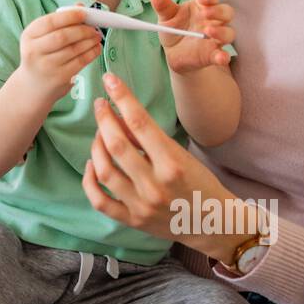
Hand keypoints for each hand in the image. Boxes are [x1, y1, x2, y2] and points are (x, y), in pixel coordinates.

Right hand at [16, 3, 102, 104]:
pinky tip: (96, 48)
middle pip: (63, 36)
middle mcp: (34, 51)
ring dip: (90, 41)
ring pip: (74, 49)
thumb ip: (60, 21)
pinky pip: (80, 62)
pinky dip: (92, 53)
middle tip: (94, 27)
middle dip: (83, 30)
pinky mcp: (59, 78)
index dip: (70, 16)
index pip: (50, 22)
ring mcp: (46, 66)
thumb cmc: (40, 55)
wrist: (32, 86)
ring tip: (97, 36)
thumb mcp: (42, 37)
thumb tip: (80, 6)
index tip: (84, 13)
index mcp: (28, 36)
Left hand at [82, 72, 258, 260]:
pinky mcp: (132, 220)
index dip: (122, 97)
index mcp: (173, 164)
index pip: (140, 122)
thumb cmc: (200, 183)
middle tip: (100, 105)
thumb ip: (150, 140)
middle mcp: (155, 185)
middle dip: (104, 119)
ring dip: (96, 146)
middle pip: (117, 145)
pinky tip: (92, 165)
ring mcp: (141, 205)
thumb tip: (119, 116)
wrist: (213, 224)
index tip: (110, 80)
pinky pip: (99, 200)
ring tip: (99, 134)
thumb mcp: (182, 155)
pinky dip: (90, 180)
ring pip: (104, 170)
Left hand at [149, 0, 233, 73]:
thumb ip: (163, 6)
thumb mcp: (166, 18)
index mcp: (202, 7)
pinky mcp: (214, 55)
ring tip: (208, 31)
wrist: (173, 53)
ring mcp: (215, 38)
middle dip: (219, 11)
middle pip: (226, 12)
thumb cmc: (174, 30)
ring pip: (229, 32)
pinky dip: (223, 57)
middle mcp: (213, 21)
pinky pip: (223, 55)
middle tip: (206, 13)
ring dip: (221, 31)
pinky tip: (221, 57)